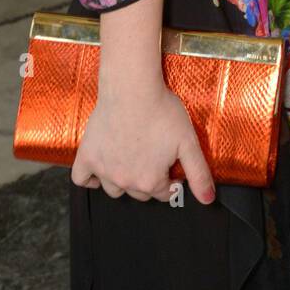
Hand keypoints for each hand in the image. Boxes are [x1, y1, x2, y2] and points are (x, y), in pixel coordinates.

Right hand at [71, 81, 215, 204]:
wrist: (132, 90)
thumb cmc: (162, 112)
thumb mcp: (189, 142)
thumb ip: (199, 174)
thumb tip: (208, 200)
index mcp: (150, 181)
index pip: (165, 193)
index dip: (172, 179)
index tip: (173, 163)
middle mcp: (125, 182)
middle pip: (140, 193)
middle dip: (150, 179)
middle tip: (155, 155)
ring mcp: (103, 171)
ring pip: (114, 189)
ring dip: (124, 179)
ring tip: (133, 157)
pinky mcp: (86, 157)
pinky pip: (82, 179)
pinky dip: (91, 178)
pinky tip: (102, 168)